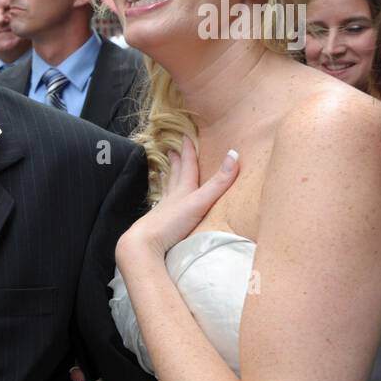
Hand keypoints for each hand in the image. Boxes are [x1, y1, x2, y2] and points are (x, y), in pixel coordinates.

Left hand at [119, 137, 239, 261]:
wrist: (145, 243)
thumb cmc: (173, 222)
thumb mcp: (200, 201)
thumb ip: (218, 182)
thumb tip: (234, 153)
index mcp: (183, 190)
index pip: (187, 166)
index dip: (188, 151)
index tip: (185, 137)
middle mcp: (172, 197)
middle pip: (175, 175)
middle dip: (176, 162)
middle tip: (171, 150)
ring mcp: (164, 210)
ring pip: (167, 189)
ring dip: (168, 178)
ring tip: (164, 171)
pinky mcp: (159, 224)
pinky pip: (163, 206)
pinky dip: (164, 199)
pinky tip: (161, 202)